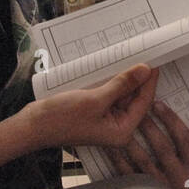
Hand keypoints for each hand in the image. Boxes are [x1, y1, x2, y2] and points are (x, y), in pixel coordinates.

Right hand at [34, 63, 158, 148]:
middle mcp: (117, 128)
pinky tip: (115, 69)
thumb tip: (144, 70)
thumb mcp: (96, 99)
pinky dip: (113, 83)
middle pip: (134, 100)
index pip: (143, 103)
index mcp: (122, 132)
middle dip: (138, 79)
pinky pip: (110, 96)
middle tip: (145, 56)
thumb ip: (122, 85)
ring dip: (125, 79)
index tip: (155, 62)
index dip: (149, 81)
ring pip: (122, 96)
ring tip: (132, 58)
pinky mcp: (96, 113)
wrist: (33, 125)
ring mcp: (106, 121)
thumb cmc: (63, 118)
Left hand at [101, 97, 188, 188]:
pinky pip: (128, 173)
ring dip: (131, 140)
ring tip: (119, 124)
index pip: (185, 138)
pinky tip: (111, 144)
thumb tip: (163, 110)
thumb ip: (181, 142)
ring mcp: (160, 187)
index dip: (171, 119)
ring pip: (144, 160)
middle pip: (163, 148)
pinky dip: (118, 158)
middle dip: (148, 126)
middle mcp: (180, 178)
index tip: (157, 104)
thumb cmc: (178, 172)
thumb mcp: (186, 160)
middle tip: (133, 110)